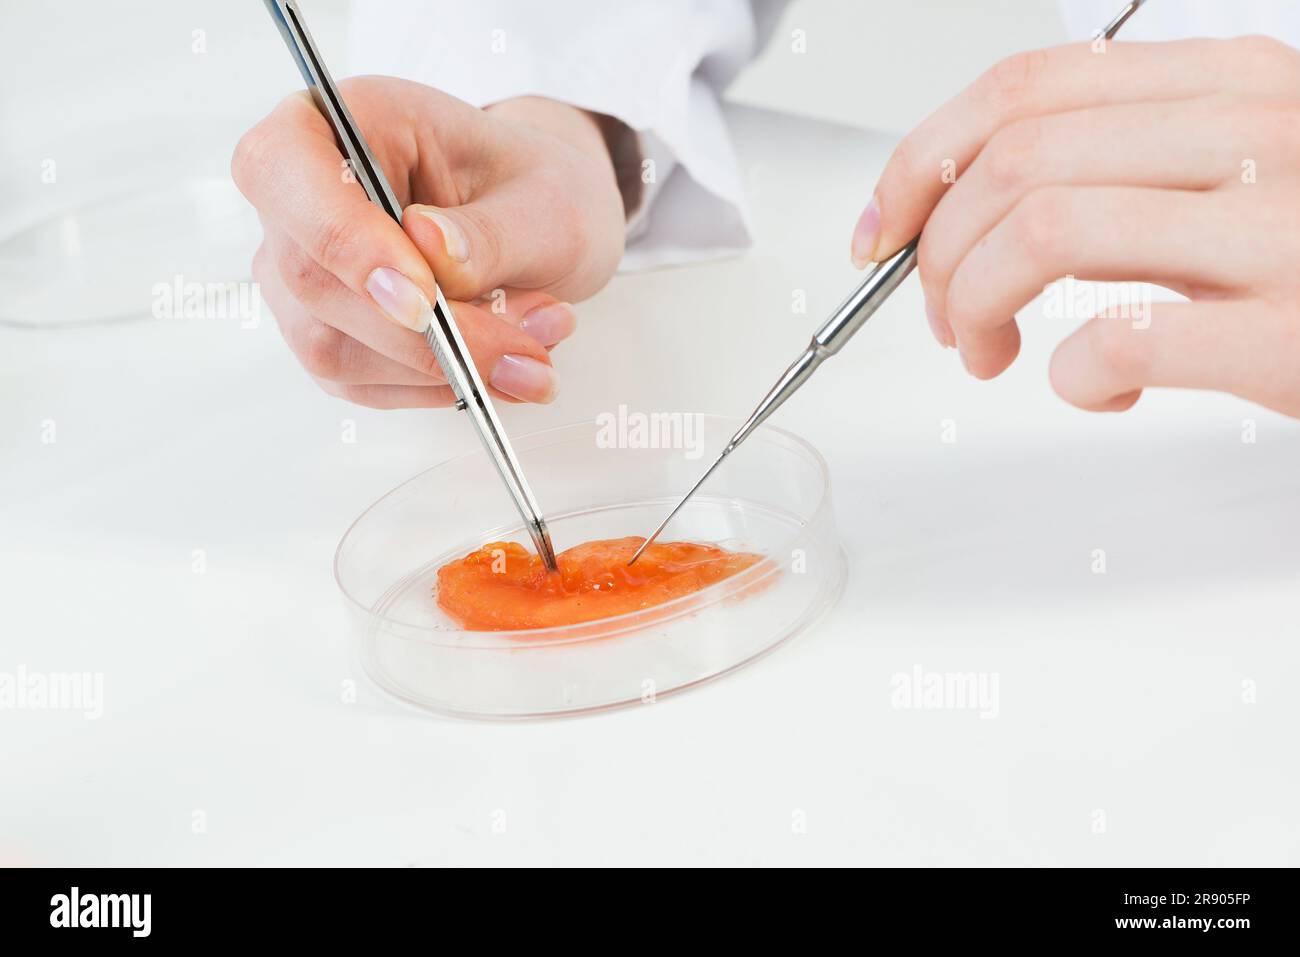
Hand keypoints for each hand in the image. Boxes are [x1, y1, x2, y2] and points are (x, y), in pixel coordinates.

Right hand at [232, 79, 627, 407]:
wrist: (542, 226)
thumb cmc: (532, 190)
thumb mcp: (544, 197)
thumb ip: (490, 229)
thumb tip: (430, 246)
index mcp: (336, 121)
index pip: (283, 170)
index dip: (343, 240)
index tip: (421, 299)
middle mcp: (299, 200)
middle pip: (313, 280)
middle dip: (425, 332)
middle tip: (523, 347)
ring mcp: (303, 276)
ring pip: (334, 348)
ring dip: (442, 366)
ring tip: (533, 351)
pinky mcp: (330, 338)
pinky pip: (366, 384)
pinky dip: (441, 385)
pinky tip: (501, 368)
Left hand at [851, 36, 1299, 416]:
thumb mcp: (1228, 171)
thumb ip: (1114, 165)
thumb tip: (959, 207)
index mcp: (1228, 83)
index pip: (1022, 90)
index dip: (920, 162)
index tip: (883, 233)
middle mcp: (1254, 134)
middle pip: (1014, 164)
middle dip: (937, 255)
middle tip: (947, 318)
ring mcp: (1279, 230)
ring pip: (1043, 231)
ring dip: (976, 306)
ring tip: (993, 353)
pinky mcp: (1291, 332)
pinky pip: (1117, 339)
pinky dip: (1069, 376)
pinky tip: (1092, 389)